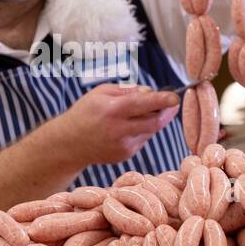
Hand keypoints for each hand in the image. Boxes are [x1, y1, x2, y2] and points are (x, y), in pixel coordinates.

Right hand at [51, 84, 180, 165]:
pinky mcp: (125, 155)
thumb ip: (127, 91)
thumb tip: (150, 93)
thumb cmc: (85, 112)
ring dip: (151, 120)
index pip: (144, 104)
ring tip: (136, 113)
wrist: (68, 143)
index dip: (163, 100)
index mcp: (112, 110)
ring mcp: (123, 145)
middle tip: (171, 103)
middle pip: (155, 122)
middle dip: (166, 112)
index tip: (175, 97)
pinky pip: (142, 139)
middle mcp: (119, 129)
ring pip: (150, 130)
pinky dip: (140, 130)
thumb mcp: (101, 92)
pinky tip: (125, 128)